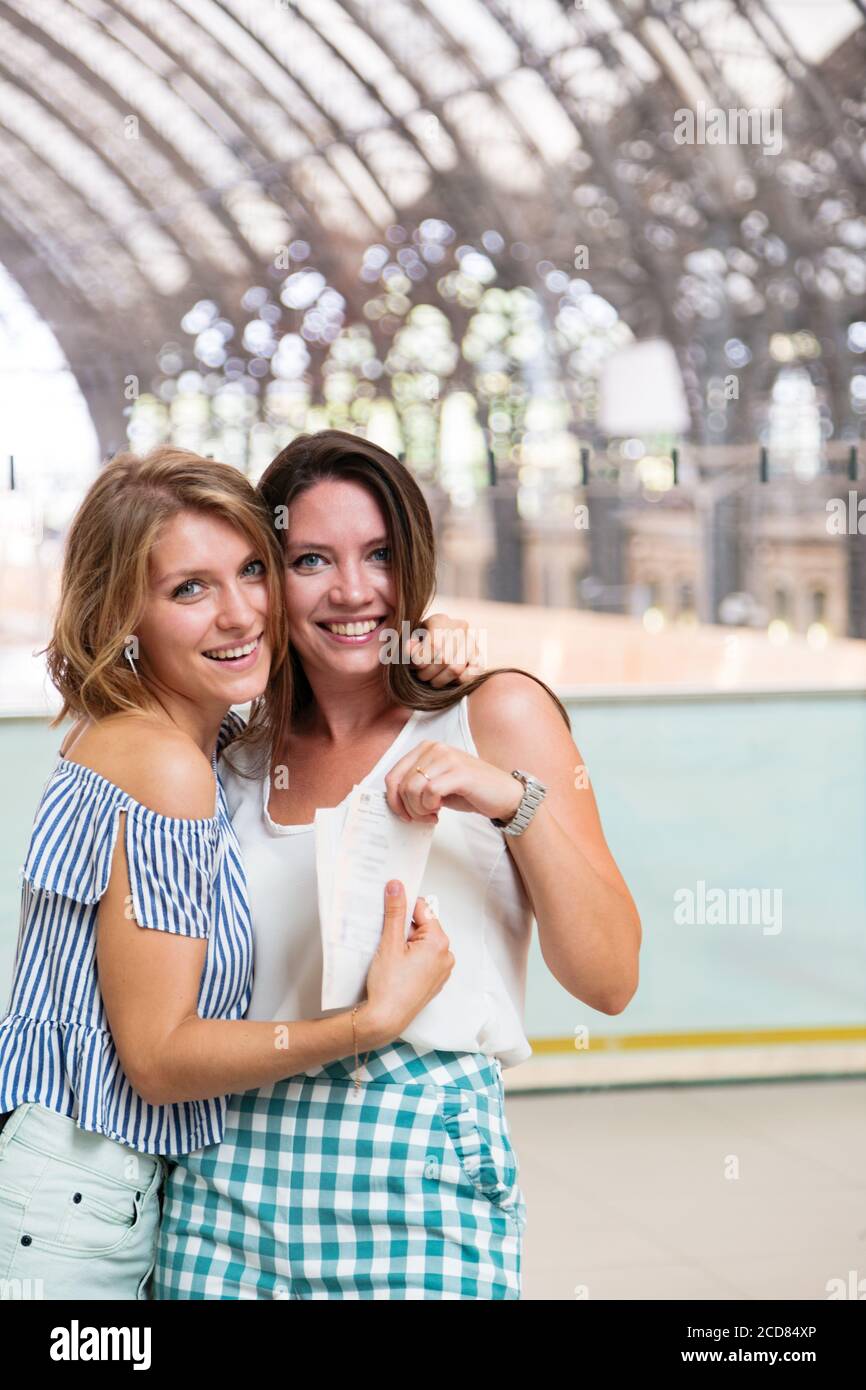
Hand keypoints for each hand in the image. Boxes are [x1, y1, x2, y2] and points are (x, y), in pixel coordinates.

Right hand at [362, 881, 454, 1041]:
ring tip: (388, 952)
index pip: (423, 909)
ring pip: (422, 942)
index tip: (389, 904)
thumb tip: (397, 888)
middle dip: (403, 926)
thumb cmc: (389, 987)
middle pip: (423, 926)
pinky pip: (422, 958)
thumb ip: (394, 912)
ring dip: (405, 942)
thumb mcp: (389, 943)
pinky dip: (409, 956)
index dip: (403, 906)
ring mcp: (440, 970)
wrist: (385, 1019)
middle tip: (385, 935)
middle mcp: (445, 955)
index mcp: (439, 943)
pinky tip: (394, 964)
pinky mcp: (433, 980)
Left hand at [384, 740, 523, 824]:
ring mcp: (448, 758)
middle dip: (408, 808)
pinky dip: (430, 807)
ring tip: (432, 814)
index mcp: (426, 748)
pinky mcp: (459, 772)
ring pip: (413, 788)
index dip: (393, 800)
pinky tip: (440, 811)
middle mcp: (435, 748)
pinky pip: (431, 792)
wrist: (504, 795)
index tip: (404, 814)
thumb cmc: (469, 791)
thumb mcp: (436, 784)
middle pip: (401, 784)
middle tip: (423, 817)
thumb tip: (394, 799)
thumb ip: (416, 785)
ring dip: (419, 809)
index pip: (393, 775)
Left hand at [407, 612, 484, 687]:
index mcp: (440, 620)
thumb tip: (410, 649)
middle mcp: (459, 628)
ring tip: (432, 681)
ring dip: (440, 680)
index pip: (433, 644)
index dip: (421, 660)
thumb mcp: (411, 640)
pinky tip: (447, 680)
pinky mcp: (479, 656)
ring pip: (455, 669)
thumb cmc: (422, 640)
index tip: (414, 666)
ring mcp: (472, 642)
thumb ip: (409, 645)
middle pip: (443, 659)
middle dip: (429, 673)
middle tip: (421, 677)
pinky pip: (470, 674)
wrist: (442, 638)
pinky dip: (456, 682)